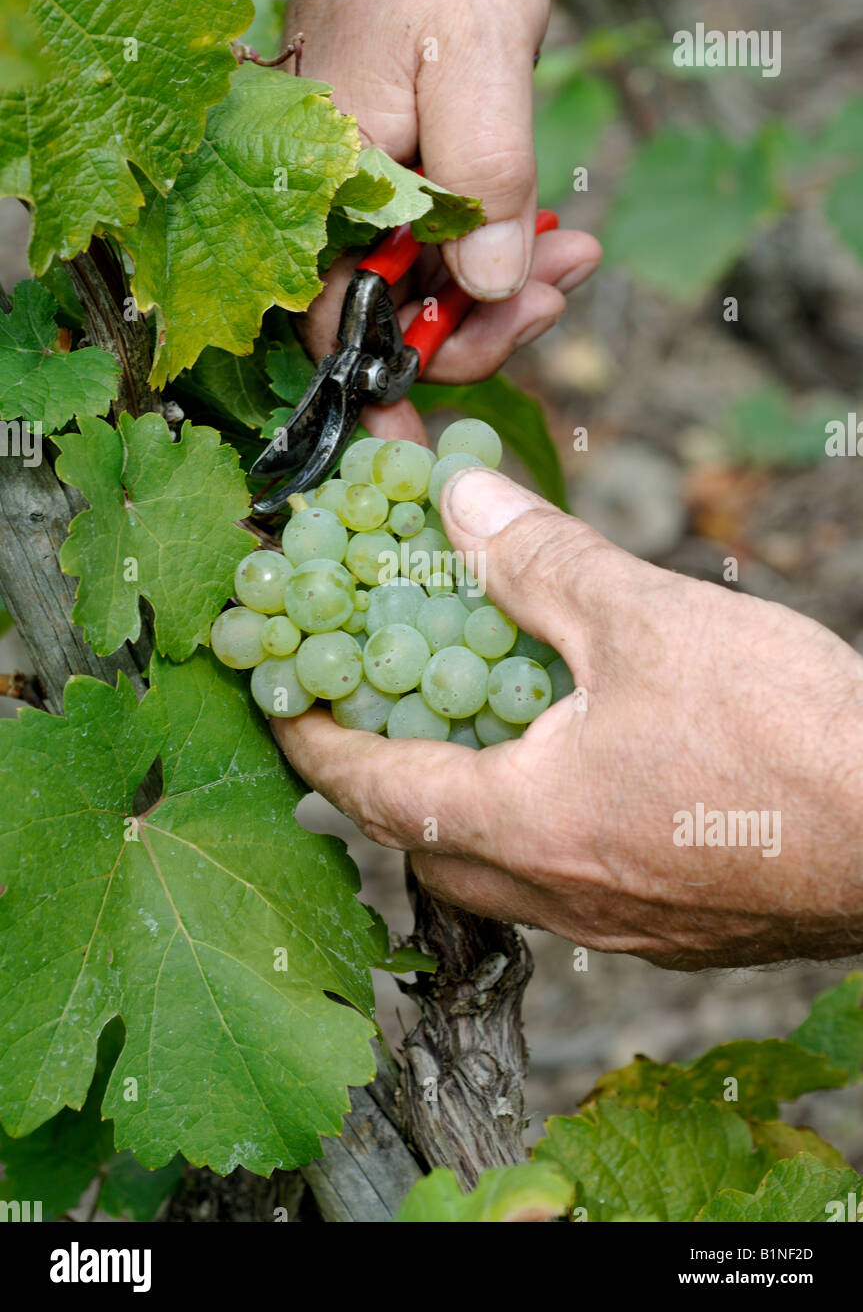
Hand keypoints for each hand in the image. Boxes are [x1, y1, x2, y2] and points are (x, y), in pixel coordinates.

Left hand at [273, 469, 862, 969]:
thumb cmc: (786, 739)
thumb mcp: (647, 621)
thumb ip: (541, 560)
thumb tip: (461, 497)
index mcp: (522, 825)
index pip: (369, 790)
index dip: (312, 739)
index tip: (279, 698)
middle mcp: (556, 895)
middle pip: (425, 847)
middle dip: (388, 780)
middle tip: (383, 708)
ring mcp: (618, 926)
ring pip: (501, 874)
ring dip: (471, 807)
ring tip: (484, 730)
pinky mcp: (674, 931)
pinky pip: (571, 885)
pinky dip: (547, 829)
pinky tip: (590, 774)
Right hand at [288, 0, 601, 439]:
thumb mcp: (475, 65)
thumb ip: (482, 183)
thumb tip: (488, 286)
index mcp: (325, 191)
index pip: (347, 329)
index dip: (399, 383)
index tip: (445, 422)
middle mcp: (332, 202)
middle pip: (395, 319)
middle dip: (481, 324)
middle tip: (558, 292)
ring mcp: (363, 190)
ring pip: (427, 282)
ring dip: (505, 286)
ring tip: (575, 254)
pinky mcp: (396, 173)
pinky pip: (444, 239)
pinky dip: (500, 246)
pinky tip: (555, 233)